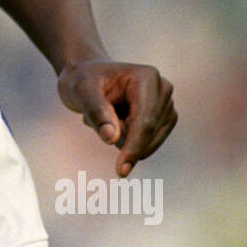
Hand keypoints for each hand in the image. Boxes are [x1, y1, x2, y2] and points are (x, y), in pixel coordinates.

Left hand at [57, 60, 176, 176]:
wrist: (87, 75)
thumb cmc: (83, 80)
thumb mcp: (80, 91)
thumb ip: (96, 112)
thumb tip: (112, 138)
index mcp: (147, 78)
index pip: (145, 122)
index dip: (134, 148)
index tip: (121, 171)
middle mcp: (163, 89)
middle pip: (147, 134)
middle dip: (120, 136)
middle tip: (96, 115)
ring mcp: (166, 105)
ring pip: (147, 143)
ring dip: (121, 137)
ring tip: (106, 115)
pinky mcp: (165, 119)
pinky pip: (146, 144)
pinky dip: (126, 139)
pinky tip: (114, 121)